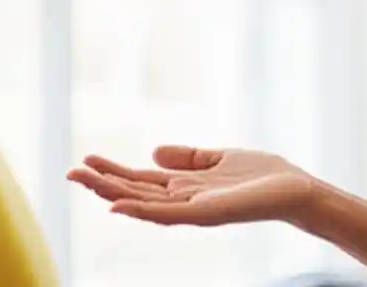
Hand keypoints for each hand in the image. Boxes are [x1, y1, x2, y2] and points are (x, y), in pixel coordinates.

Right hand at [67, 145, 316, 226]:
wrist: (295, 190)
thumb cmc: (263, 175)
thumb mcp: (219, 157)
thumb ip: (188, 157)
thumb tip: (152, 152)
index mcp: (186, 186)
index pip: (141, 180)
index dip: (114, 171)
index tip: (85, 160)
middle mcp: (184, 200)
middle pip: (136, 192)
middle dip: (103, 183)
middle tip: (71, 171)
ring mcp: (193, 209)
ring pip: (145, 203)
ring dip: (114, 194)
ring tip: (85, 181)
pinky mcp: (206, 214)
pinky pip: (169, 214)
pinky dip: (142, 210)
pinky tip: (120, 204)